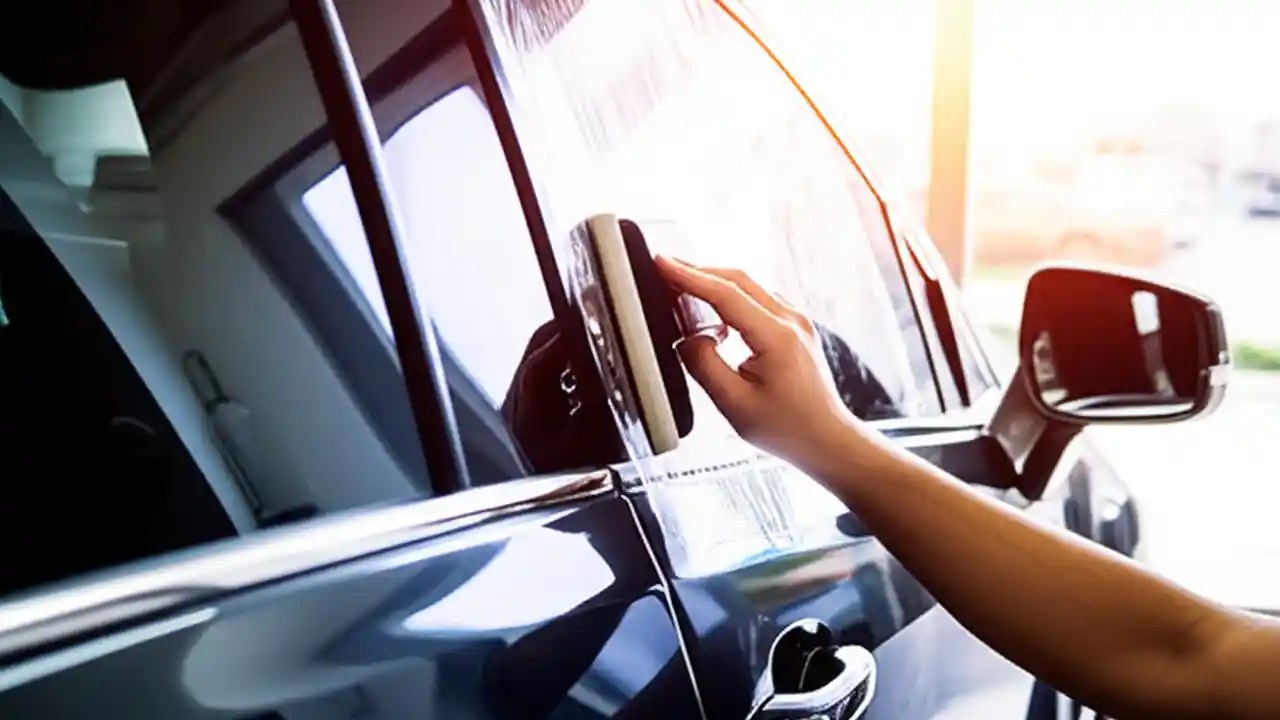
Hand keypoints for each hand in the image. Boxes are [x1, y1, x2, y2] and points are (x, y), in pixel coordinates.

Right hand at [655, 257, 872, 477]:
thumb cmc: (787, 429)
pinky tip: (714, 309)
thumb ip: (704, 365)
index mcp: (776, 337)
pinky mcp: (796, 329)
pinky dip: (732, 297)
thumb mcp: (734, 404)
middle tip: (665, 268)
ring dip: (715, 282)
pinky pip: (759, 300)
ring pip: (749, 287)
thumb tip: (686, 338)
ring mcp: (797, 322)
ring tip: (682, 287)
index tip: (662, 263)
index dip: (689, 276)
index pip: (725, 293)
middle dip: (698, 271)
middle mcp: (791, 321)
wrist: (827, 440)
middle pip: (738, 280)